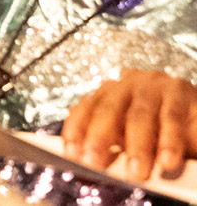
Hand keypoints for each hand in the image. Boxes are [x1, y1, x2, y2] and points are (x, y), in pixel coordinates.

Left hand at [63, 70, 196, 179]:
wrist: (195, 114)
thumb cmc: (158, 127)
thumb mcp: (130, 133)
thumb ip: (113, 143)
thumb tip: (88, 161)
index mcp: (111, 91)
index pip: (86, 107)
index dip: (76, 129)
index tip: (70, 152)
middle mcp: (129, 84)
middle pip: (109, 109)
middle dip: (99, 137)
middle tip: (94, 162)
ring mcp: (155, 86)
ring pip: (140, 115)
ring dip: (137, 146)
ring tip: (137, 171)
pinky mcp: (180, 92)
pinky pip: (172, 118)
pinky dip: (169, 141)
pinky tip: (167, 160)